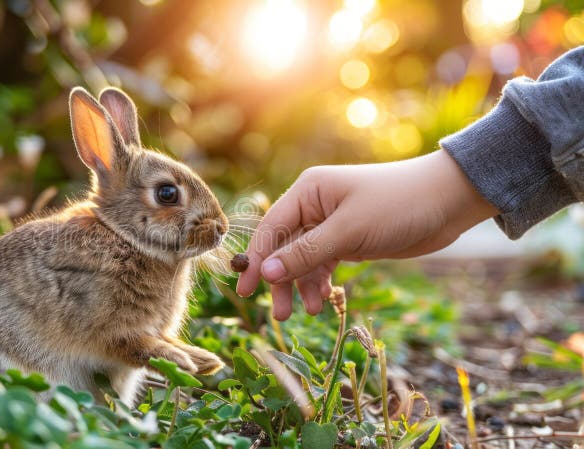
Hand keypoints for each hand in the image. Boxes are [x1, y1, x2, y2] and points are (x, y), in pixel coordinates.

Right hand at [236, 150, 497, 319]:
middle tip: (280, 314)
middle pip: (284, 247)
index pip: (271, 228)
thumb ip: (307, 253)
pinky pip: (323, 264)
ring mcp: (330, 224)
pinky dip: (320, 283)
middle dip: (281, 280)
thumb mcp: (349, 231)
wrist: (448, 201)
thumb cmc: (397, 205)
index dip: (257, 260)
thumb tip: (267, 272)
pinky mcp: (348, 240)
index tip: (247, 289)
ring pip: (303, 260)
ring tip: (307, 313)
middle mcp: (314, 206)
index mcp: (308, 191)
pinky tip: (323, 302)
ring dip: (302, 286)